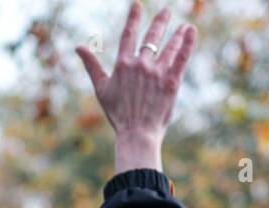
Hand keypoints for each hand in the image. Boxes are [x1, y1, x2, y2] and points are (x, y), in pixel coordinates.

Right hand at [75, 2, 196, 173]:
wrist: (137, 133)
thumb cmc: (118, 114)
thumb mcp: (101, 89)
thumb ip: (92, 65)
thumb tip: (78, 47)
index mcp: (123, 64)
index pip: (129, 33)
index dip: (134, 17)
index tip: (138, 5)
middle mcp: (140, 64)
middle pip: (152, 36)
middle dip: (160, 21)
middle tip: (166, 11)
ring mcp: (157, 72)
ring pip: (169, 46)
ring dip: (177, 33)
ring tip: (184, 26)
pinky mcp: (172, 81)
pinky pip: (181, 57)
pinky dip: (187, 42)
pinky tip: (191, 31)